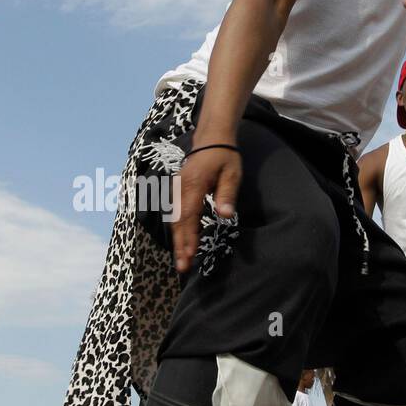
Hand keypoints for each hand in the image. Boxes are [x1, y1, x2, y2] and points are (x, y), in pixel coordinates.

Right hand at [171, 146, 240, 273]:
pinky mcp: (177, 191)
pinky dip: (177, 230)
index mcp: (193, 185)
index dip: (189, 237)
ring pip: (174, 220)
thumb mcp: (232, 174)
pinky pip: (175, 214)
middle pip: (177, 222)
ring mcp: (176, 190)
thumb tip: (226, 216)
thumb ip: (227, 195)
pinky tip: (182, 241)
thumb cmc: (224, 156)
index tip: (190, 256)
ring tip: (182, 260)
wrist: (210, 138)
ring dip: (177, 240)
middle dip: (180, 246)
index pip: (189, 216)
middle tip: (182, 267)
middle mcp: (180, 189)